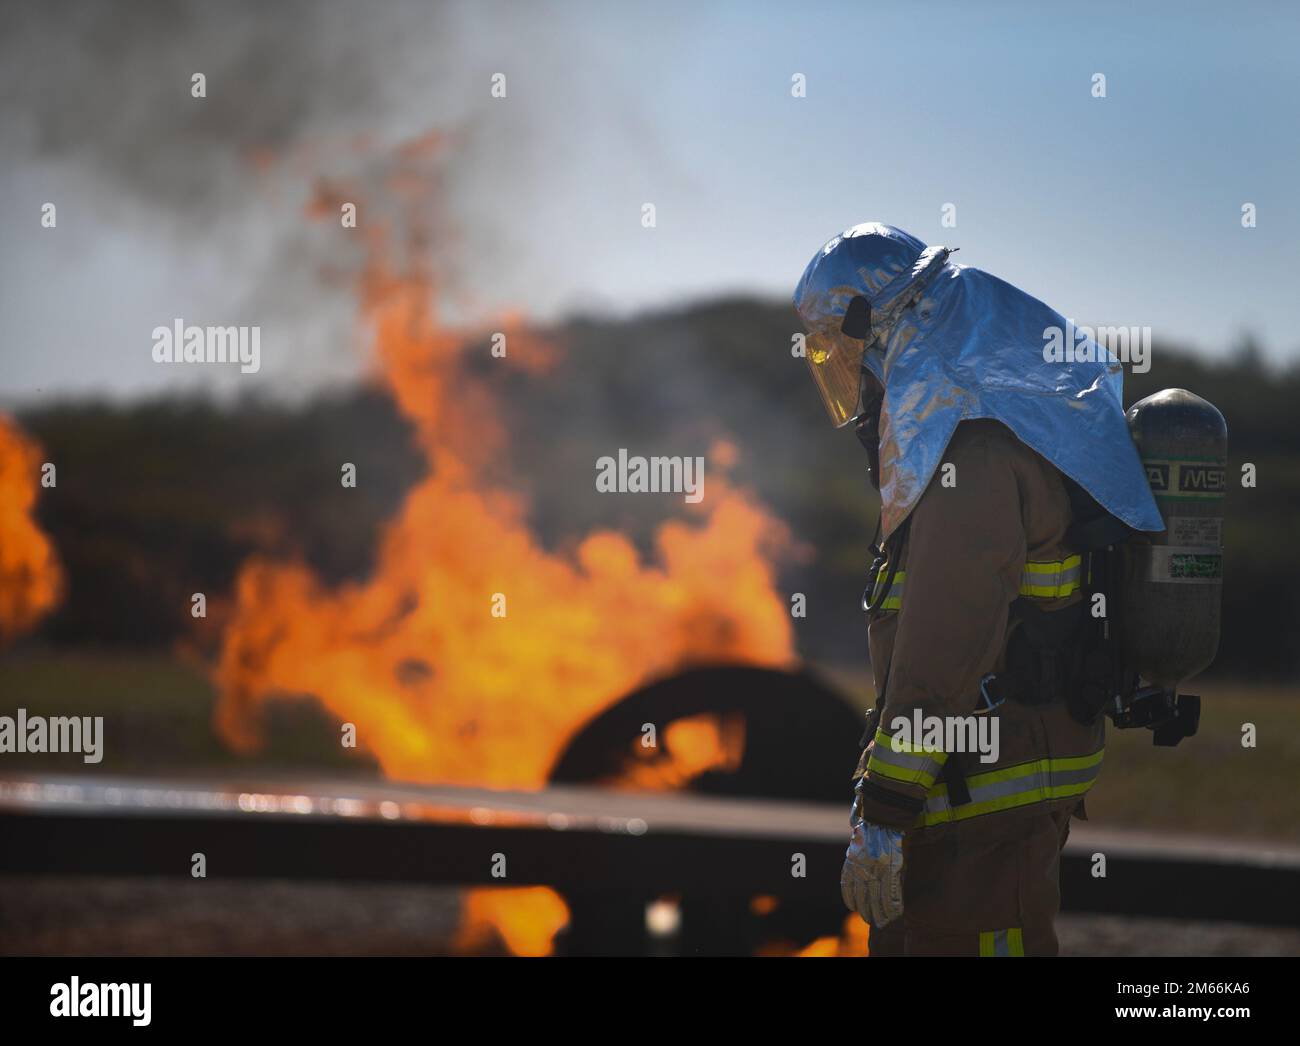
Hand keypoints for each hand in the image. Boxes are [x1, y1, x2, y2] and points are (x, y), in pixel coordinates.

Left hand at [840, 787, 903, 926]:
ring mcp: (878, 868)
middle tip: (870, 920)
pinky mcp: (893, 867)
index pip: (848, 885)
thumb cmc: (872, 821)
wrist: (885, 812)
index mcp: (853, 859)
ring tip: (882, 922)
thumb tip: (858, 854)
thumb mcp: (859, 835)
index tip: (854, 908)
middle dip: (866, 910)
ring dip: (880, 912)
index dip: (851, 899)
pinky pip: (892, 892)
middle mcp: (863, 867)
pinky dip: (894, 905)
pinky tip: (895, 913)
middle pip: (863, 896)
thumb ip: (859, 850)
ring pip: (877, 898)